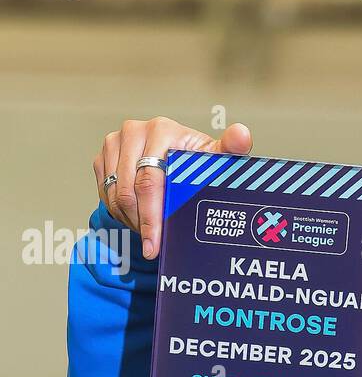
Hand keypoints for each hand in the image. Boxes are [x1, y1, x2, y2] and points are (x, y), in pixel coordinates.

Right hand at [93, 116, 252, 258]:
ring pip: (115, 195)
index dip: (152, 216)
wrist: (180, 158)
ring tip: (149, 233)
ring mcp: (115, 143)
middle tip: (152, 247)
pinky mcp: (104, 157)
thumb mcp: (216, 158)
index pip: (150, 181)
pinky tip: (138, 219)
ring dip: (131, 220)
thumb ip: (232, 147)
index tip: (155, 243)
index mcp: (162, 130)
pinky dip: (120, 212)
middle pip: (130, 191)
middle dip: (141, 223)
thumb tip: (242, 134)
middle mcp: (134, 132)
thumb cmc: (200, 162)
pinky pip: (106, 193)